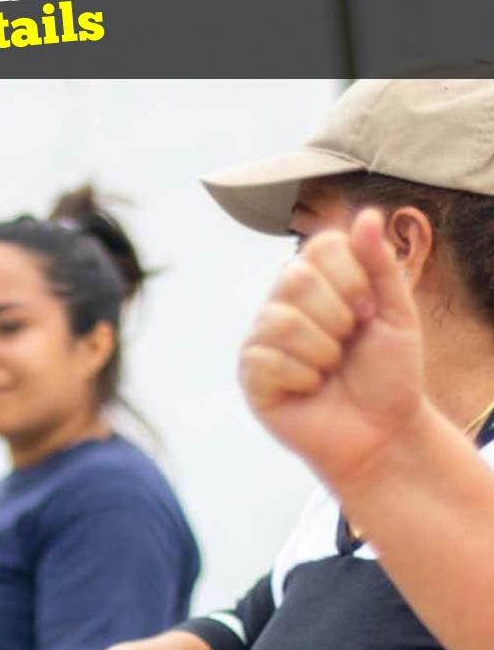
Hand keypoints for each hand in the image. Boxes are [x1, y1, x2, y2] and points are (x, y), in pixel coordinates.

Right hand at [240, 208, 425, 488]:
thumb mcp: (397, 313)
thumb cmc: (389, 376)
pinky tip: (310, 389)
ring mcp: (263, 340)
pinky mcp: (252, 377)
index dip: (352, 278)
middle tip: (348, 345)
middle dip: (336, 316)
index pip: (320, 247)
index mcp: (318, 282)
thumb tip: (367, 216)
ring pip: (281, 320)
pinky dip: (302, 378)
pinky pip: (266, 359)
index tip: (368, 312)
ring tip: (330, 370)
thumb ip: (381, 264)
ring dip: (321, 351)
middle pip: (295, 278)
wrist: (381, 434)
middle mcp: (284, 304)